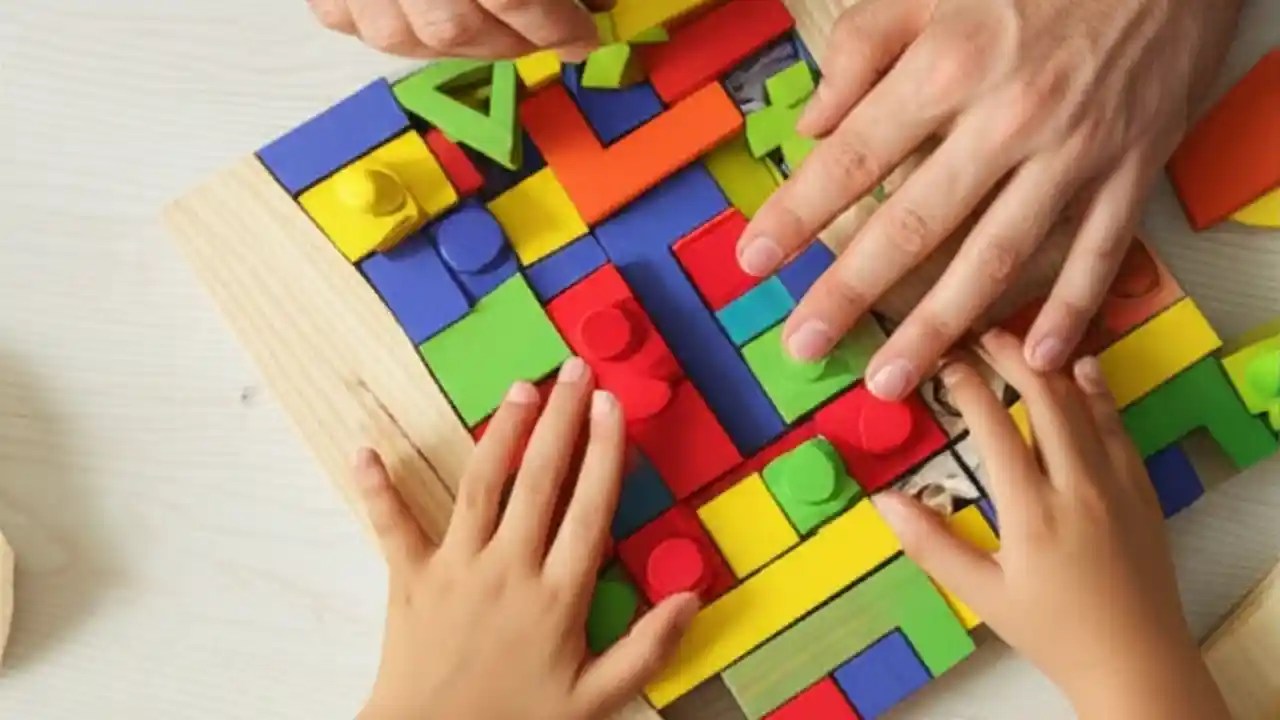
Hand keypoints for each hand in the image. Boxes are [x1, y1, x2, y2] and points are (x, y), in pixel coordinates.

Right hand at [308, 0, 611, 59]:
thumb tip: (587, 1)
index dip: (557, 25)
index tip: (582, 36)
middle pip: (453, 27)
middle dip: (510, 41)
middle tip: (542, 34)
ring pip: (397, 36)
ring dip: (451, 43)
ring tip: (486, 28)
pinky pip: (340, 16)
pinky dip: (379, 25)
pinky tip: (413, 17)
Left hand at [355, 359, 699, 719]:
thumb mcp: (596, 701)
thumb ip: (647, 648)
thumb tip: (692, 598)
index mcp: (558, 595)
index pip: (590, 507)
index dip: (604, 452)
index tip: (612, 406)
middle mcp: (509, 567)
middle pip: (541, 480)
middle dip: (562, 420)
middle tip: (576, 371)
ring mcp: (455, 568)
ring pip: (481, 486)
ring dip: (502, 433)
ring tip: (521, 389)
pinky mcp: (409, 579)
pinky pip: (391, 526)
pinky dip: (377, 489)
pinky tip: (365, 451)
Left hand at [738, 0, 1239, 399]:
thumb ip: (862, 49)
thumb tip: (812, 123)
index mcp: (946, 69)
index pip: (853, 158)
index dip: (796, 214)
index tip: (754, 259)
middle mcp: (1006, 121)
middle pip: (914, 225)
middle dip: (851, 293)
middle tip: (805, 344)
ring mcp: (1074, 153)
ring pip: (996, 258)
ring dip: (940, 328)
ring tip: (893, 379)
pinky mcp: (1131, 171)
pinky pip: (1097, 254)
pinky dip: (1069, 310)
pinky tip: (1035, 357)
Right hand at [872, 330, 1228, 718]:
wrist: (1135, 660)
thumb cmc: (1051, 630)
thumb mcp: (981, 594)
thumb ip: (930, 544)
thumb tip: (884, 500)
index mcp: (1033, 512)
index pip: (994, 426)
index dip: (966, 385)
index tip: (944, 361)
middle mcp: (1078, 486)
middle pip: (1045, 398)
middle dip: (1011, 355)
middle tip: (981, 331)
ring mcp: (1117, 483)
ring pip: (1085, 404)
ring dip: (1052, 365)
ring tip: (1023, 337)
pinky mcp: (1141, 488)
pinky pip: (1118, 425)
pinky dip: (1097, 391)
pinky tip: (1082, 369)